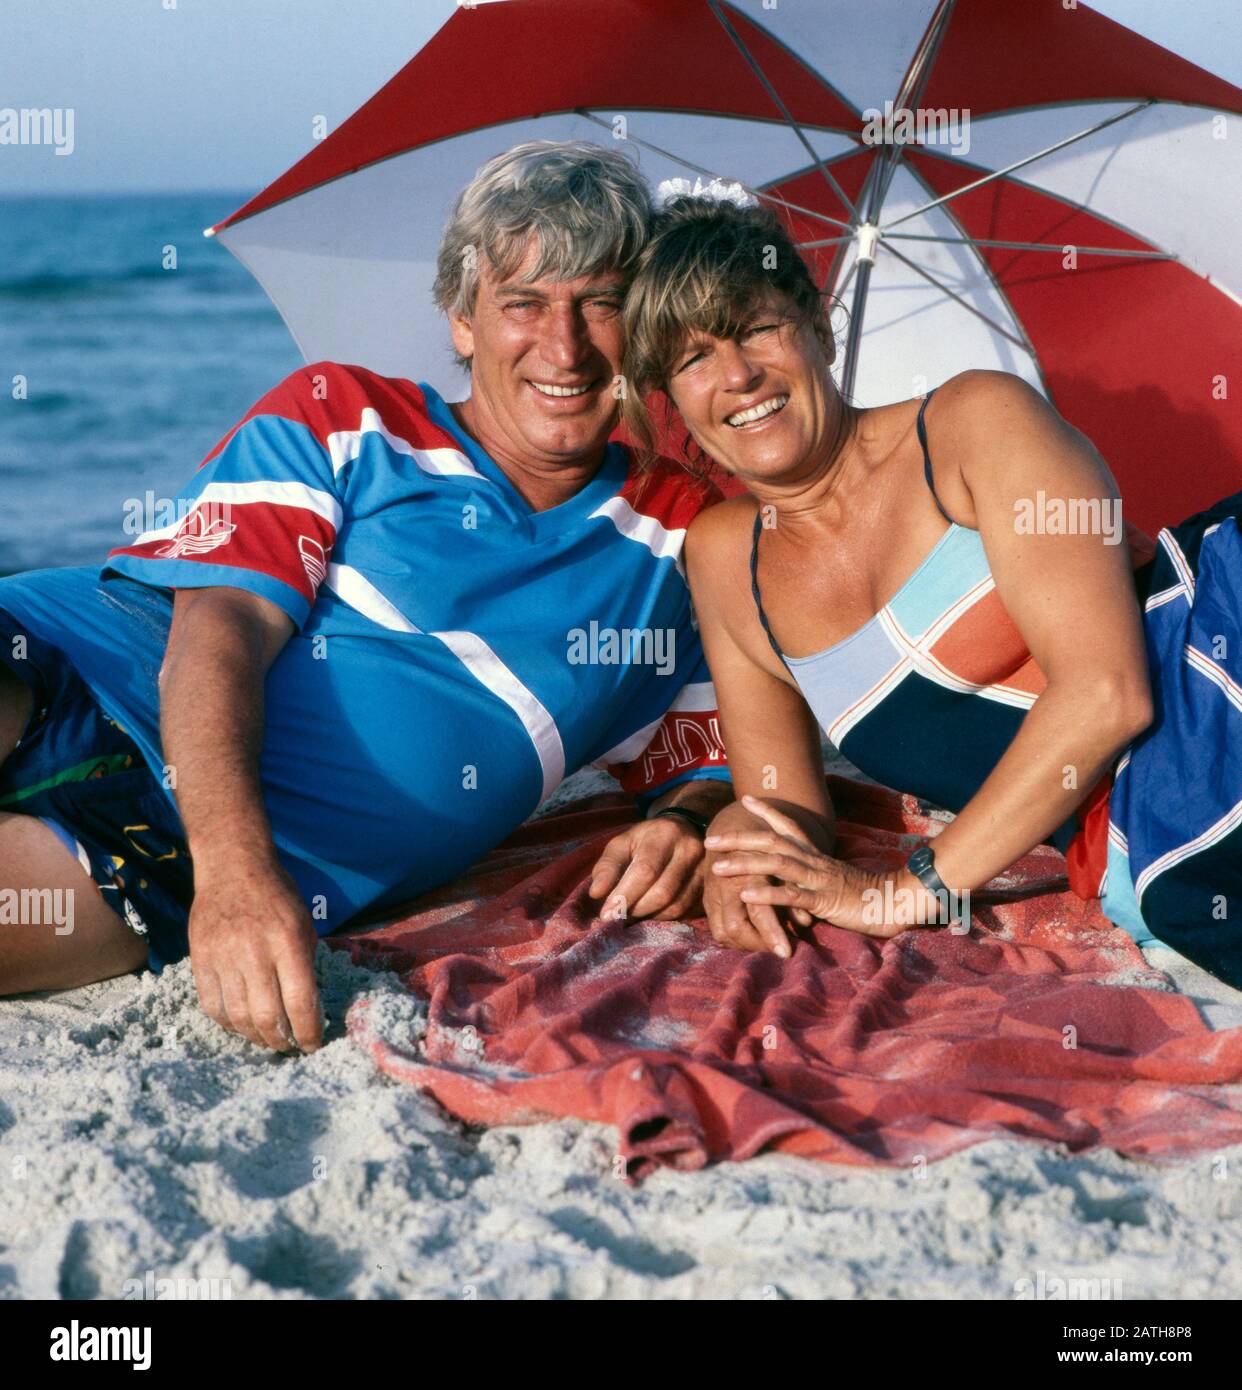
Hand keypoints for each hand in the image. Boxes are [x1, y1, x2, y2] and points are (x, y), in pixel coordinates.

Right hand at [188, 849, 322, 1051]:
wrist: (232, 868)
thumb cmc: (277, 895)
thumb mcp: (304, 923)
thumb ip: (306, 963)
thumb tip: (309, 1008)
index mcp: (287, 941)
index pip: (300, 1001)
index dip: (309, 1032)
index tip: (313, 1045)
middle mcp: (254, 952)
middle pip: (267, 1017)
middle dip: (283, 1041)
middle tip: (290, 1046)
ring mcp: (223, 957)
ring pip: (238, 1017)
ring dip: (256, 1037)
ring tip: (268, 1039)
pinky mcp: (200, 960)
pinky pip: (212, 1006)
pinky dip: (229, 1023)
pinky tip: (241, 1025)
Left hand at [587, 814, 704, 921]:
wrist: (683, 830)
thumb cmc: (646, 840)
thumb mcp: (622, 844)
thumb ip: (607, 866)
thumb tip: (597, 893)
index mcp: (665, 834)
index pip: (645, 871)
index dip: (624, 895)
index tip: (606, 914)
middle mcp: (690, 850)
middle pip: (662, 893)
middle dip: (636, 910)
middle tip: (619, 916)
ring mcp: (706, 869)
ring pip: (676, 906)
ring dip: (650, 917)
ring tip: (634, 914)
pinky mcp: (711, 886)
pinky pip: (687, 912)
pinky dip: (665, 918)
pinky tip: (652, 914)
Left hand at [706, 795, 924, 939]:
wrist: (895, 904)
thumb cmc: (863, 894)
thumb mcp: (833, 878)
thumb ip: (812, 874)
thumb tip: (793, 876)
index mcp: (816, 854)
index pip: (788, 825)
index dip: (766, 811)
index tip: (743, 799)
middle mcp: (814, 860)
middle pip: (772, 840)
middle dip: (740, 838)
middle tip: (710, 839)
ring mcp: (818, 878)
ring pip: (777, 864)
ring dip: (744, 864)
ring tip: (717, 867)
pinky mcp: (824, 900)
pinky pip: (792, 895)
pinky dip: (767, 894)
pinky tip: (745, 895)